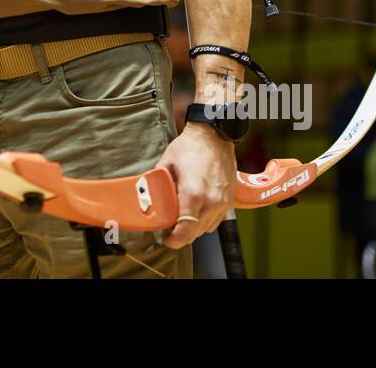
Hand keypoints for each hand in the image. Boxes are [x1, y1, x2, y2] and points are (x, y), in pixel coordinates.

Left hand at [153, 122, 236, 247]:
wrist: (214, 135)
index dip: (173, 240)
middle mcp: (210, 202)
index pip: (185, 231)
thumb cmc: (189, 147)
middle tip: (169, 226)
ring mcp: (222, 202)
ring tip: (182, 217)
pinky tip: (196, 210)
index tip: (165, 238)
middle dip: (180, 234)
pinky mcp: (228, 200)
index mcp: (193, 194)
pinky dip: (204, 221)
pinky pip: (215, 220)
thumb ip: (157, 184)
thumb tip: (147, 198)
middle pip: (194, 234)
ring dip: (193, 229)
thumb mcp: (166, 163)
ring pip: (206, 229)